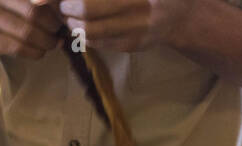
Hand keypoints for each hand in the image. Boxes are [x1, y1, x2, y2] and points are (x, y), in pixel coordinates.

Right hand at [0, 0, 64, 59]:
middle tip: (60, 29)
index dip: (54, 5)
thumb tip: (67, 11)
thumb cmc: (13, 9)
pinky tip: (41, 51)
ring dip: (46, 41)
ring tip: (54, 42)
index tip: (64, 14)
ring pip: (27, 32)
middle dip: (52, 24)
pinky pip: (18, 47)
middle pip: (33, 13)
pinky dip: (35, 52)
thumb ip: (43, 1)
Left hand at [57, 0, 185, 51]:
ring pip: (89, 31)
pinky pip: (98, 42)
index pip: (90, 1)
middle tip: (63, 5)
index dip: (71, 0)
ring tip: (69, 17)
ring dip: (72, 24)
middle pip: (87, 10)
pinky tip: (82, 27)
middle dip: (68, 8)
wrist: (178, 14)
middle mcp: (138, 7)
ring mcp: (135, 29)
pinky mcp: (131, 45)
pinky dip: (84, 35)